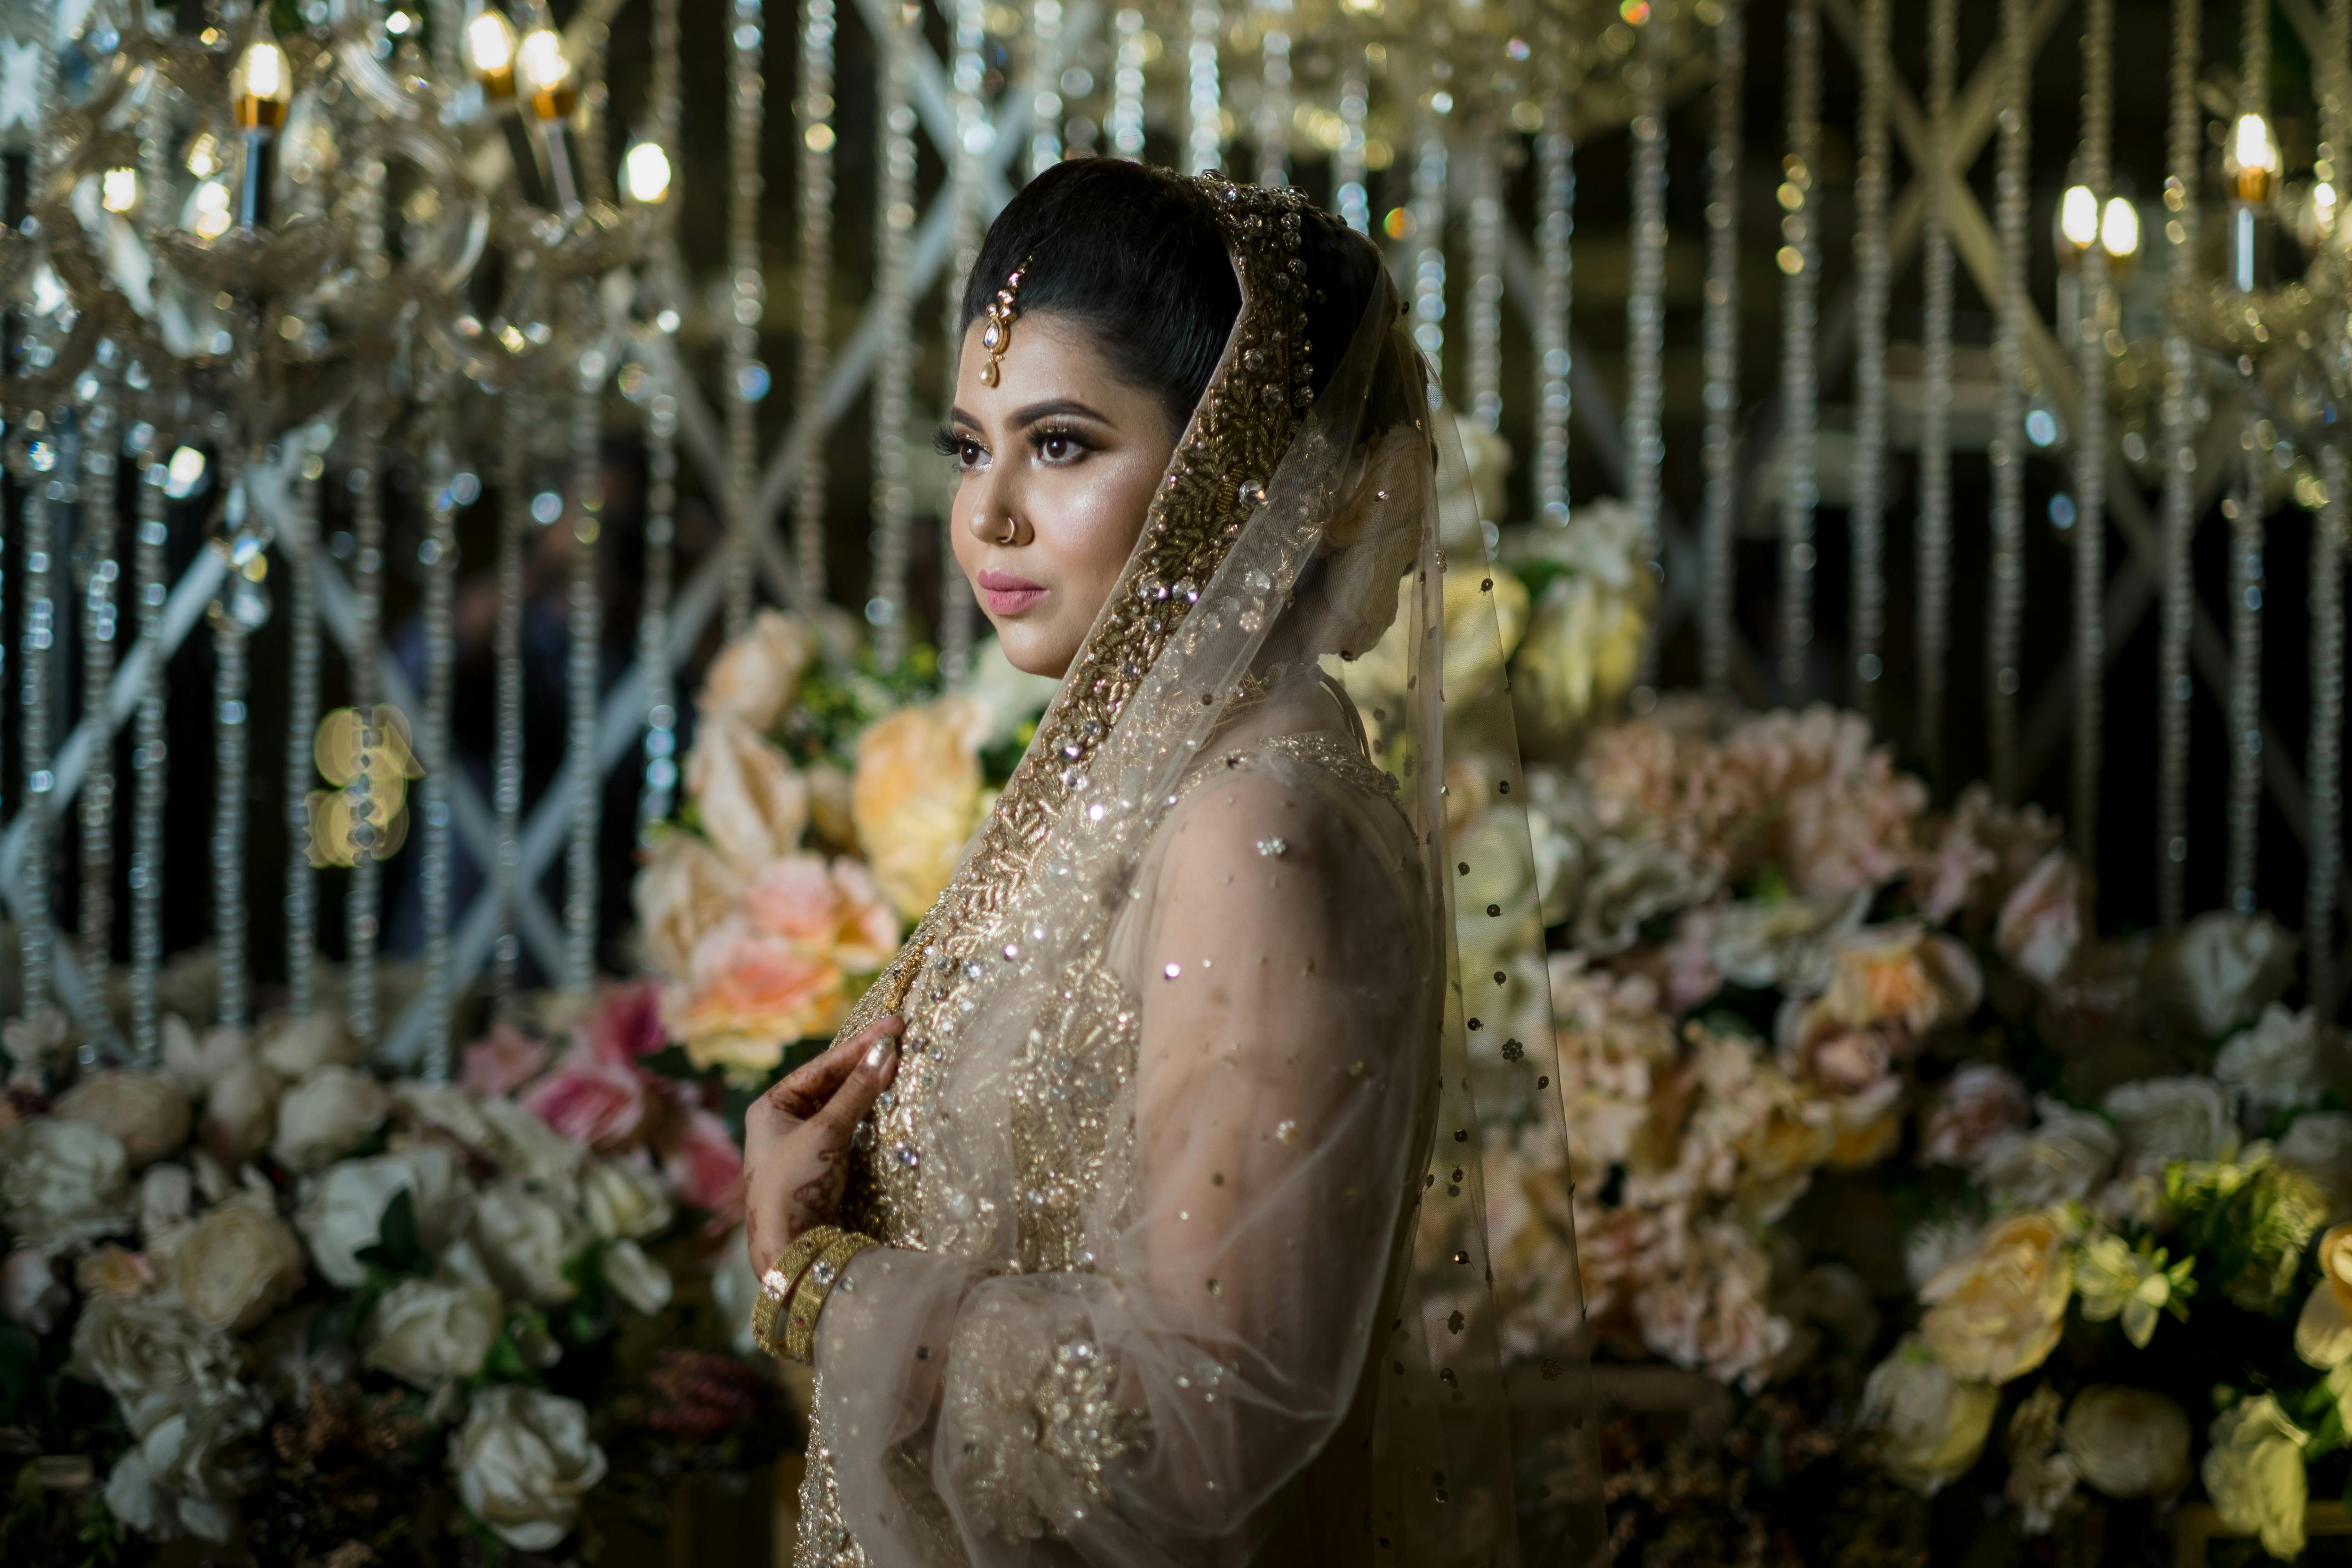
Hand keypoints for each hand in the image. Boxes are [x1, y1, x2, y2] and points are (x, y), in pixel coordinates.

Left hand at [743, 1014, 901, 1277]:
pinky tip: (887, 1099)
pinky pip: (847, 1127)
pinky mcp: (821, 1164)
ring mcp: (802, 1143)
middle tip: (902, 1039)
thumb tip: (887, 1049)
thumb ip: (857, 1092)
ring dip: (868, 1087)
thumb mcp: (826, 1133)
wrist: (790, 1249)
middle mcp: (783, 1120)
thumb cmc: (795, 1185)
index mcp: (770, 1106)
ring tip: (900, 1062)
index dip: (859, 1046)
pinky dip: (867, 1113)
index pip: (821, 1066)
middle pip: (831, 1083)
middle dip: (865, 1064)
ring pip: (841, 1105)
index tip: (893, 1027)